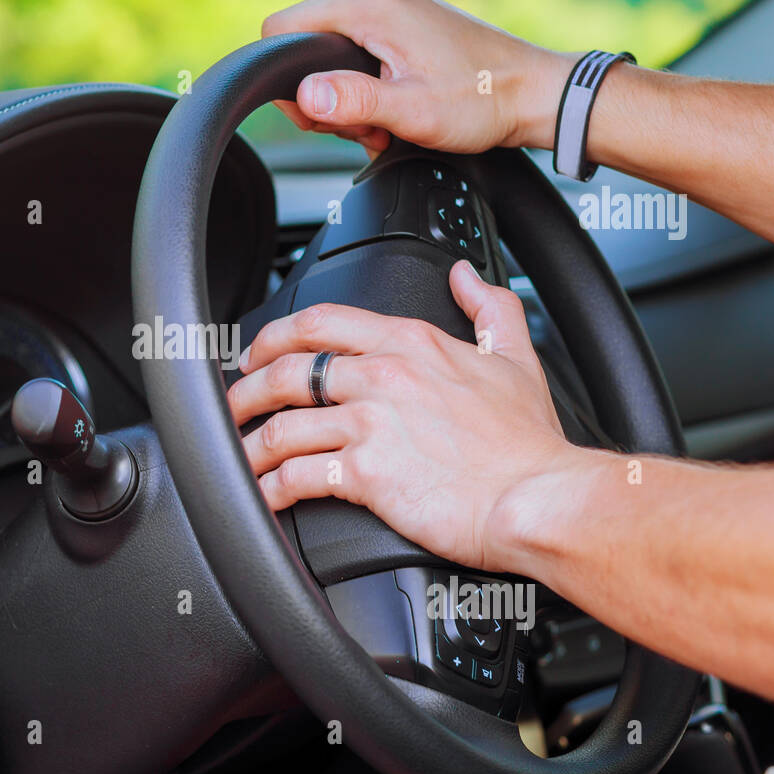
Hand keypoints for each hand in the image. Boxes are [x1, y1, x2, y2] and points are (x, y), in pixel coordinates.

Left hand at [226, 261, 593, 572]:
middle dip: (246, 389)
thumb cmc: (528, 444)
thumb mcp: (516, 357)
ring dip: (249, 445)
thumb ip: (488, 308)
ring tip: (239, 458)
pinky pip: (296, 478)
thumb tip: (465, 274)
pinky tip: (263, 497)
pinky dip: (269, 489)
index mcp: (410, 344)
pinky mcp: (366, 474)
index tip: (258, 353)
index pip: (321, 321)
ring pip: (281, 426)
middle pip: (286, 371)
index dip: (274, 336)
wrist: (540, 499)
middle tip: (233, 406)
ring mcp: (371, 424)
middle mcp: (383, 376)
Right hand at [261, 0, 572, 156]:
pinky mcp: (399, 25)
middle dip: (322, 98)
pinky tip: (392, 114)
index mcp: (367, 3)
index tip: (322, 115)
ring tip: (385, 123)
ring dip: (347, 101)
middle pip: (303, 48)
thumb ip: (352, 100)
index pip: (281, 29)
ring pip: (328, 58)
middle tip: (363, 126)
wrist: (533, 94)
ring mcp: (387, 8)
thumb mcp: (412, 110)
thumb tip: (305, 96)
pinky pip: (355, 58)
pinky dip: (365, 92)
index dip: (288, 82)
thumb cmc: (483, 99)